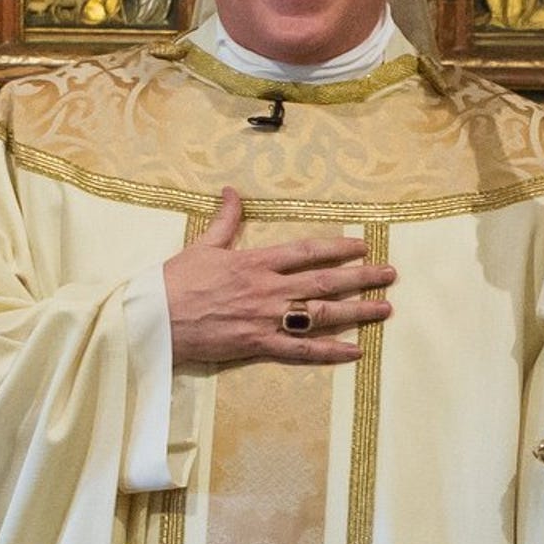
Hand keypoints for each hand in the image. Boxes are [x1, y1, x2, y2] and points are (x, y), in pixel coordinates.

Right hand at [163, 189, 394, 364]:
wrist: (152, 320)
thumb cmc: (174, 282)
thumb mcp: (202, 245)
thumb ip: (225, 220)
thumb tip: (233, 191)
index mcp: (256, 262)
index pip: (307, 251)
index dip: (338, 247)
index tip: (363, 245)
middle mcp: (268, 289)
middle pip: (325, 282)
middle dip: (362, 277)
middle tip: (391, 275)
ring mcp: (266, 319)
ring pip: (321, 315)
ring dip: (357, 311)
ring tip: (385, 309)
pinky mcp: (258, 346)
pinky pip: (302, 351)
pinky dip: (330, 352)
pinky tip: (355, 351)